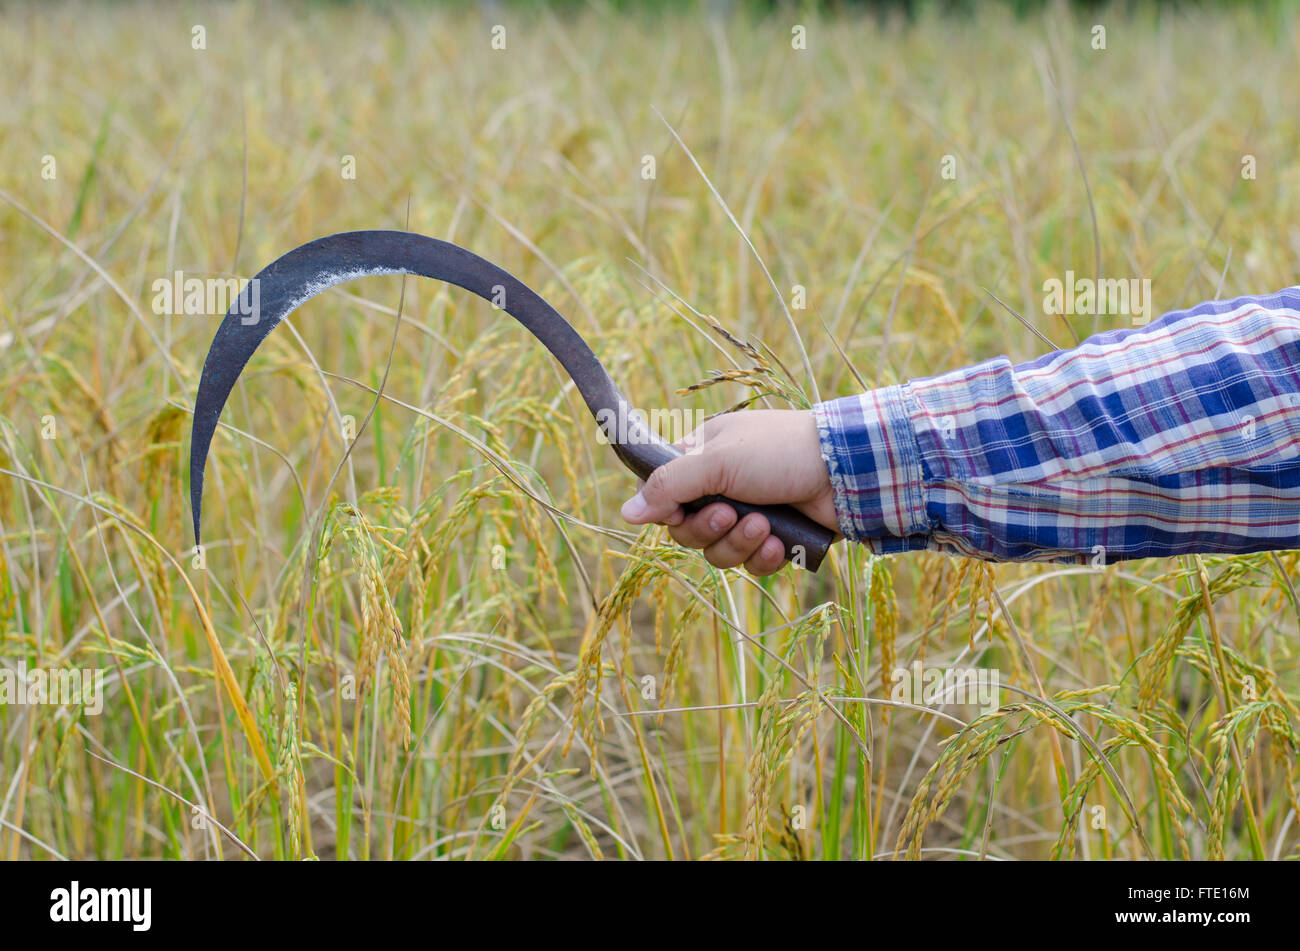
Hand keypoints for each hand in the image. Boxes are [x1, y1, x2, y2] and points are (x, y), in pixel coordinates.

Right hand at [619, 409, 839, 575]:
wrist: (846, 470)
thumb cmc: (778, 452)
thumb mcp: (716, 462)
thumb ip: (668, 486)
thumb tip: (624, 513)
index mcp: (702, 459)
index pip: (662, 495)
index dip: (667, 512)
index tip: (677, 513)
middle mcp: (721, 488)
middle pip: (687, 532)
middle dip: (709, 530)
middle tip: (731, 514)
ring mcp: (749, 515)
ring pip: (718, 553)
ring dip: (739, 544)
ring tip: (764, 526)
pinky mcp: (775, 539)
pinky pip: (751, 565)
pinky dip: (764, 557)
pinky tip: (780, 542)